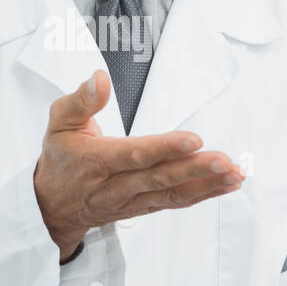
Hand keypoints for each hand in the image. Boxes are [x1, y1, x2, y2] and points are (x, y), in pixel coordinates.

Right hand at [33, 70, 245, 258]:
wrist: (51, 207)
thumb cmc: (60, 159)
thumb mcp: (58, 124)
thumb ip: (80, 101)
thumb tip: (100, 78)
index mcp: (96, 161)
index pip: (134, 155)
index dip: (164, 149)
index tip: (193, 140)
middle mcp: (116, 186)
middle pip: (159, 179)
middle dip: (195, 170)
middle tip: (224, 161)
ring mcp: (132, 201)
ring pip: (172, 195)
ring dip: (206, 185)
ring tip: (235, 174)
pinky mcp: (144, 208)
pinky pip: (175, 202)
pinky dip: (203, 194)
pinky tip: (227, 184)